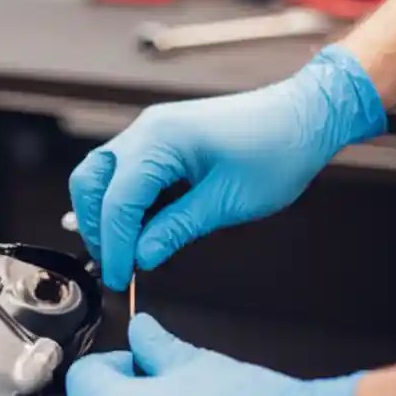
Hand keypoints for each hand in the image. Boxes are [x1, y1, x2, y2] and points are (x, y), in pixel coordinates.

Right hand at [68, 45, 384, 290]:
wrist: (304, 116)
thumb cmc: (277, 152)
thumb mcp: (228, 202)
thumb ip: (177, 228)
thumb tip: (141, 256)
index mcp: (161, 140)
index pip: (117, 200)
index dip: (114, 245)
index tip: (119, 279)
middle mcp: (147, 129)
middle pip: (91, 182)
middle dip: (97, 227)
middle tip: (116, 266)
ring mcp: (151, 131)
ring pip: (100, 175)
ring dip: (105, 214)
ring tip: (125, 251)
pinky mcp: (160, 139)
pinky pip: (123, 171)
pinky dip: (121, 201)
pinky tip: (138, 229)